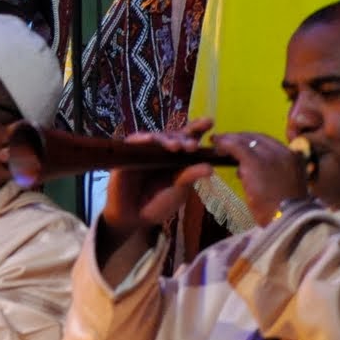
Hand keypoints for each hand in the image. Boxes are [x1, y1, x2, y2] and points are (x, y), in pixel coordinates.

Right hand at [100, 121, 216, 236]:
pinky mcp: (128, 153)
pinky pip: (135, 142)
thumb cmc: (158, 203)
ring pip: (157, 137)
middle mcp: (163, 150)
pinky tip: (150, 139)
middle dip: (184, 138)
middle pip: (174, 135)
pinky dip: (142, 139)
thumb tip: (210, 168)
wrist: (134, 217)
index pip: (189, 138)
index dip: (198, 128)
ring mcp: (146, 151)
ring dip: (167, 140)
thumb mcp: (178, 190)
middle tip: (193, 147)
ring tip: (176, 147)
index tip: (210, 122)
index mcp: (179, 157)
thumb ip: (189, 176)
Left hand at [211, 133, 310, 227]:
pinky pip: (237, 147)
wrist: (287, 221)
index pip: (270, 142)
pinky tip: (217, 145)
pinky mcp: (256, 162)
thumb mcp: (282, 189)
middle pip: (258, 138)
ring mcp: (271, 156)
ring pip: (246, 140)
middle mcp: (285, 153)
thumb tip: (243, 170)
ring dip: (230, 139)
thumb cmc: (283, 212)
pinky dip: (225, 143)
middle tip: (224, 140)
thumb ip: (269, 176)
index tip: (240, 143)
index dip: (252, 141)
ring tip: (217, 142)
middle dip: (240, 138)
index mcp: (295, 159)